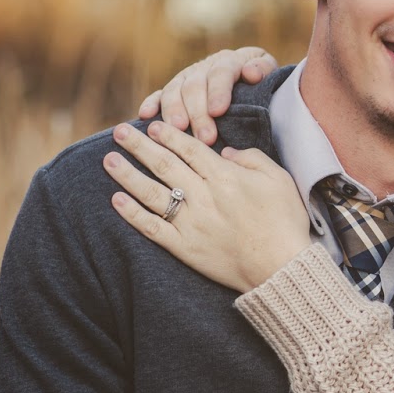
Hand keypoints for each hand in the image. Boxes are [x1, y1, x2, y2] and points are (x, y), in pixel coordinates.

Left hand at [104, 120, 310, 292]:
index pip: (189, 149)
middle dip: (139, 146)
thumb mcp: (279, 179)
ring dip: (127, 175)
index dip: (168, 135)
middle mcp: (202, 196)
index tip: (152, 125)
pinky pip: (152, 228)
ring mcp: (190, 223)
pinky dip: (132, 215)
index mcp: (224, 177)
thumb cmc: (285, 222)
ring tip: (109, 160)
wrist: (281, 267)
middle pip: (163, 165)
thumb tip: (226, 152)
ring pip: (151, 193)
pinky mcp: (184, 248)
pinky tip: (116, 201)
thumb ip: (252, 159)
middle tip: (119, 132)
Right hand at [138, 46, 276, 144]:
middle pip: (195, 86)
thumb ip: (263, 69)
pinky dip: (151, 103)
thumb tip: (251, 72)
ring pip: (174, 90)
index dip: (219, 91)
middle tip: (204, 136)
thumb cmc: (263, 83)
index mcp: (229, 61)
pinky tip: (145, 115)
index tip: (218, 111)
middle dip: (198, 112)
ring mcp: (186, 78)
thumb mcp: (270, 73)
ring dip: (174, 110)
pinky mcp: (174, 90)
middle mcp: (204, 67)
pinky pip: (159, 94)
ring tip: (177, 129)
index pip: (222, 73)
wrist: (251, 79)